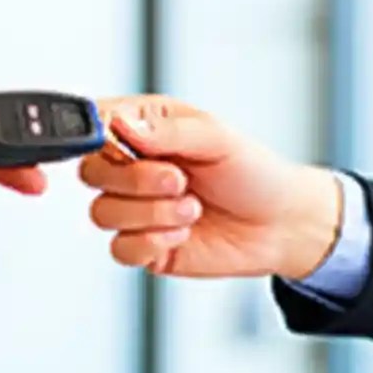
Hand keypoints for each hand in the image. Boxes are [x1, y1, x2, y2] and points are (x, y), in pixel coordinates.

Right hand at [78, 95, 342, 278]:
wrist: (281, 226)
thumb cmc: (254, 174)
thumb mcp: (217, 138)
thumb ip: (166, 131)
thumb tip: (121, 124)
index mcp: (147, 128)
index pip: (96, 123)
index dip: (95, 133)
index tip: (121, 144)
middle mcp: (135, 167)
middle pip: (91, 171)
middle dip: (135, 179)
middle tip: (180, 180)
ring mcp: (137, 209)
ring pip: (102, 212)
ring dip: (151, 213)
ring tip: (192, 208)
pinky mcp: (145, 247)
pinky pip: (120, 249)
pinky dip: (151, 243)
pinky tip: (183, 233)